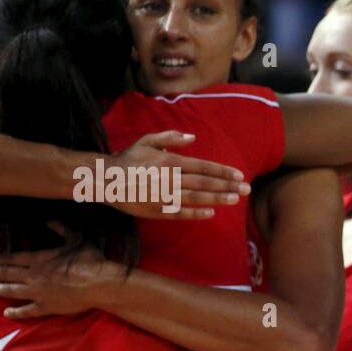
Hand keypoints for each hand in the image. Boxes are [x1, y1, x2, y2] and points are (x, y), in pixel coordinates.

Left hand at [0, 229, 124, 318]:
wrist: (99, 284)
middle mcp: (34, 276)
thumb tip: (51, 222)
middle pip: (7, 273)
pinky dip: (17, 312)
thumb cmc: (90, 261)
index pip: (12, 258)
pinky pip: (28, 311)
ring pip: (12, 291)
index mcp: (40, 259)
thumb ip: (62, 230)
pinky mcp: (47, 307)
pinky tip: (7, 313)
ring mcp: (39, 293)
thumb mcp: (77, 240)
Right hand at [91, 131, 251, 218]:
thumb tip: (193, 137)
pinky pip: (180, 212)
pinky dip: (196, 213)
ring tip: (235, 199)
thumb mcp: (147, 141)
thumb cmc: (128, 159)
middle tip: (247, 190)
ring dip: (217, 199)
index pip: (202, 167)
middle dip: (227, 186)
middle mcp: (168, 178)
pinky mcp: (156, 210)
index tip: (239, 175)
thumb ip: (170, 137)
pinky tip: (211, 212)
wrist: (104, 179)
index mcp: (168, 161)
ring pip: (196, 198)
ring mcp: (163, 195)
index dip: (222, 171)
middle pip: (204, 183)